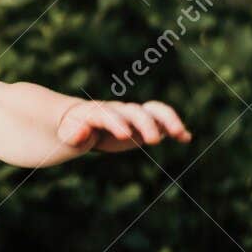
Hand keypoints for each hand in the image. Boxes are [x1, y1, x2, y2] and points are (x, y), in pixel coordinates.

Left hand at [56, 98, 191, 154]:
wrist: (77, 119)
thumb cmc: (68, 128)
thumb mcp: (65, 134)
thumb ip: (73, 133)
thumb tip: (82, 132)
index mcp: (94, 113)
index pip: (106, 115)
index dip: (116, 123)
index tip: (125, 135)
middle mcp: (116, 111)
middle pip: (133, 112)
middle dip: (144, 123)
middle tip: (153, 140)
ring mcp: (131, 117)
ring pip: (152, 112)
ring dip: (167, 120)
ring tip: (181, 134)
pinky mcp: (142, 126)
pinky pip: (161, 122)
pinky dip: (173, 128)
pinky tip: (186, 138)